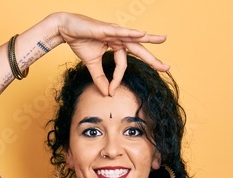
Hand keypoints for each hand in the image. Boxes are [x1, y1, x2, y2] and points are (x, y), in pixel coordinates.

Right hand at [54, 13, 168, 95]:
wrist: (66, 29)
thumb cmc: (80, 41)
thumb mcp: (92, 64)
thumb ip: (100, 78)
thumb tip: (106, 93)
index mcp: (116, 46)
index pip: (122, 65)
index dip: (117, 79)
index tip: (111, 91)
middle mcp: (118, 38)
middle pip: (138, 50)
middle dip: (152, 59)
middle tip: (166, 67)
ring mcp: (114, 32)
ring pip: (134, 38)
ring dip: (149, 39)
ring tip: (162, 39)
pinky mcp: (106, 29)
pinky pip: (121, 32)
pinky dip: (131, 33)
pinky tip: (142, 33)